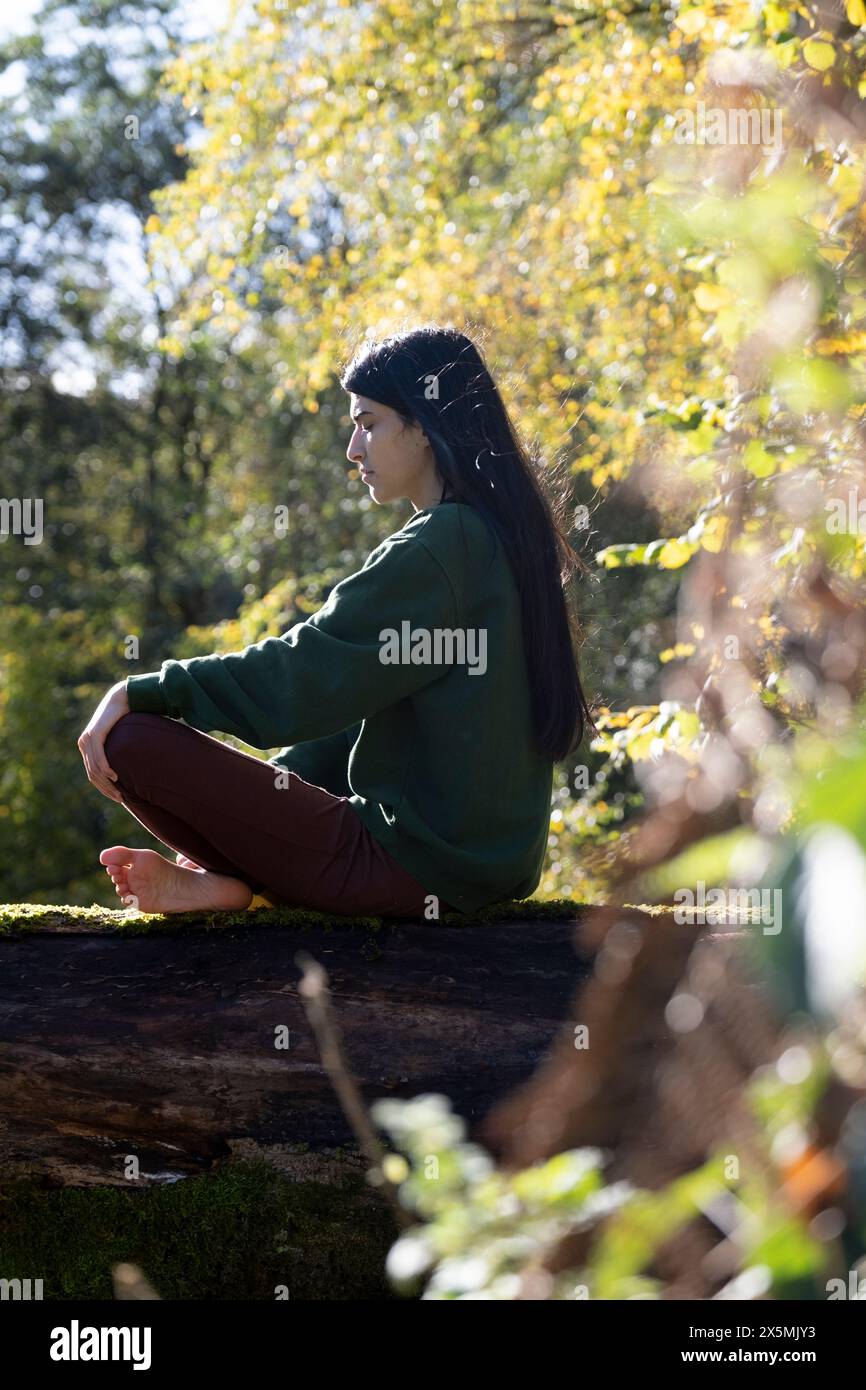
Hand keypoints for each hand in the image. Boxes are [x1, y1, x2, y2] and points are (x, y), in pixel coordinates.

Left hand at [78, 681, 129, 802]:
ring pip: (95, 769)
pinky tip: (115, 776)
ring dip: (107, 783)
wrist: (122, 698)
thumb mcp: (118, 739)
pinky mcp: (95, 735)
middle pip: (93, 774)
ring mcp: (88, 739)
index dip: (104, 788)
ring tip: (120, 792)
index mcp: (87, 746)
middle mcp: (84, 743)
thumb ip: (116, 751)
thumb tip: (125, 767)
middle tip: (120, 798)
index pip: (92, 774)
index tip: (117, 797)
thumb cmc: (124, 718)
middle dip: (106, 789)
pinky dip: (106, 769)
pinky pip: (99, 757)